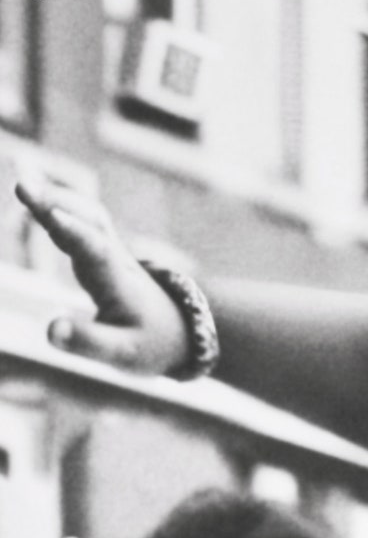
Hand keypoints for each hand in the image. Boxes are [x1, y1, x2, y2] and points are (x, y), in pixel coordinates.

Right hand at [14, 179, 190, 375]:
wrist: (177, 332)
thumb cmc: (149, 344)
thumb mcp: (122, 354)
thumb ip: (87, 343)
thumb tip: (49, 329)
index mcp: (120, 285)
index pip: (98, 253)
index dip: (75, 233)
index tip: (51, 215)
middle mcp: (117, 262)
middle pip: (91, 225)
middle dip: (58, 205)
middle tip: (21, 185)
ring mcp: (112, 254)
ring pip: (89, 218)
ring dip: (58, 199)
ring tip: (23, 183)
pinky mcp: (104, 253)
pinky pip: (83, 222)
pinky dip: (59, 207)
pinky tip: (34, 196)